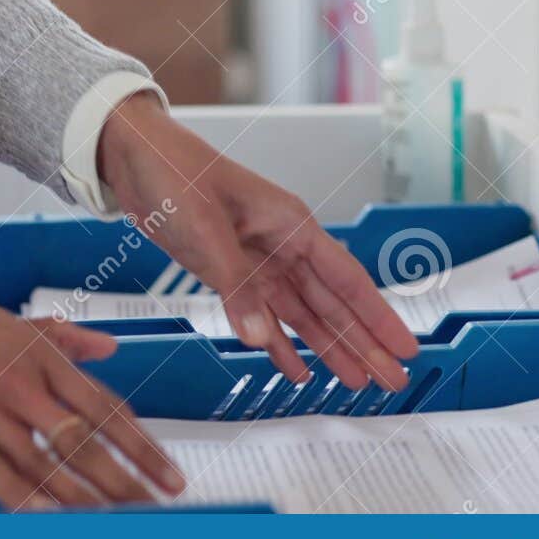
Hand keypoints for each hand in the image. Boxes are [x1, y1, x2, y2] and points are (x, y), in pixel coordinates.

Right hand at [0, 280, 185, 509]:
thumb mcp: (13, 320)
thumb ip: (65, 336)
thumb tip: (110, 347)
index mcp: (40, 355)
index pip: (104, 407)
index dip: (141, 445)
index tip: (168, 473)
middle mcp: (19, 382)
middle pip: (83, 440)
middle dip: (124, 479)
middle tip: (153, 507)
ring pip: (44, 461)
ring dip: (82, 496)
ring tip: (113, 521)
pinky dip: (23, 496)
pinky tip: (49, 517)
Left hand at [97, 93, 419, 390]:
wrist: (132, 156)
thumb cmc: (173, 171)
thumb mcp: (206, 229)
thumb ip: (235, 286)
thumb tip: (260, 337)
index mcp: (291, 225)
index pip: (348, 280)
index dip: (378, 317)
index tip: (405, 347)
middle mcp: (281, 246)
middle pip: (333, 304)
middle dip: (363, 343)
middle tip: (393, 380)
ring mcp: (257, 261)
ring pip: (303, 314)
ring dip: (329, 348)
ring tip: (357, 382)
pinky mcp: (229, 272)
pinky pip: (263, 314)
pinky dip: (279, 343)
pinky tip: (295, 368)